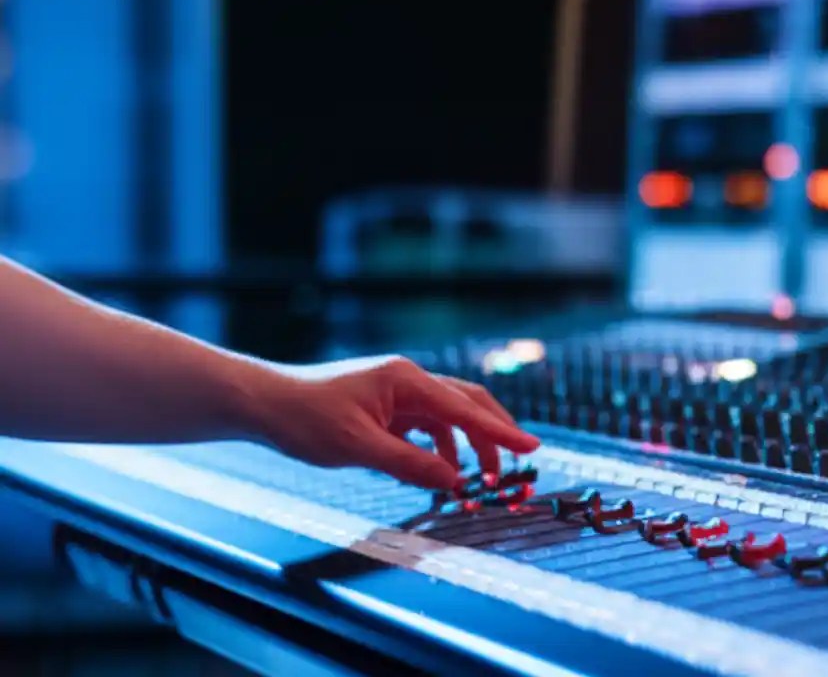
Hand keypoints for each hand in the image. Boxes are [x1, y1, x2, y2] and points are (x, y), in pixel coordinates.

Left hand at [245, 355, 538, 490]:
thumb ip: (410, 464)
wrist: (263, 403)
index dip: (500, 431)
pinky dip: (435, 447)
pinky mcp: (383, 406)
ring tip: (471, 478)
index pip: (465, 407)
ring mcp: (395, 392)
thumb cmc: (305, 418)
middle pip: (465, 404)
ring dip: (462, 445)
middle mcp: (406, 380)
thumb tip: (454, 479)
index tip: (531, 447)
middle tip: (511, 465)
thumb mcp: (359, 447)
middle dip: (491, 435)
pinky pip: (423, 425)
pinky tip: (433, 469)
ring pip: (445, 416)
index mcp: (406, 380)